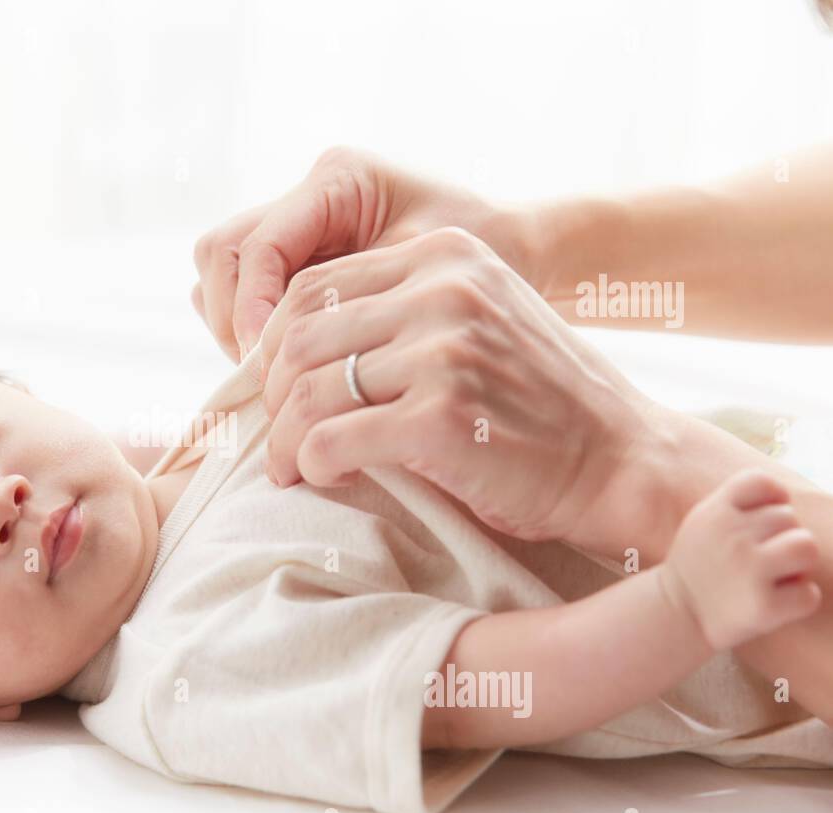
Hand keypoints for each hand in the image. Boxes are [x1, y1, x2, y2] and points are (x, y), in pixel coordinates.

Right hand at [190, 146, 534, 361]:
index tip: (268, 363)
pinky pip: (247, 293)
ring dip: (234, 327)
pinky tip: (283, 370)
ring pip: (221, 273)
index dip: (251, 309)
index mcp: (338, 179)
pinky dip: (251, 331)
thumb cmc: (490, 265)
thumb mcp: (422, 282)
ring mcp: (298, 226)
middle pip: (222, 252)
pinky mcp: (299, 259)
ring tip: (274, 377)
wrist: (522, 261)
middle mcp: (308, 195)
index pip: (256, 245)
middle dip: (232, 316)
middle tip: (264, 374)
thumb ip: (346, 304)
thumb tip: (271, 352)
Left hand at [258, 225, 651, 546]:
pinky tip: (323, 476)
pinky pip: (331, 440)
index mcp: (444, 255)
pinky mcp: (440, 418)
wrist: (621, 460)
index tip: (275, 387)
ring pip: (307, 391)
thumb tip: (288, 348)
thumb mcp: (476, 322)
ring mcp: (444, 352)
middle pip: (298, 336)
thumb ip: (400, 314)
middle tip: (277, 434)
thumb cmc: (536, 404)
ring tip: (291, 465)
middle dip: (272, 394)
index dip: (273, 343)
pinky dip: (311, 464)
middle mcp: (443, 291)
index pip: (313, 286)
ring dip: (284, 439)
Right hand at [658, 469, 822, 650]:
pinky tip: (775, 602)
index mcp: (714, 513)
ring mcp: (748, 571)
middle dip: (782, 537)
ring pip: (806, 547)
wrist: (675, 614)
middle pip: (789, 517)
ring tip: (776, 576)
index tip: (766, 519)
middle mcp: (731, 537)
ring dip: (798, 564)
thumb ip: (736, 506)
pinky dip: (799, 600)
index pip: (761, 482)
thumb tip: (784, 499)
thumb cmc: (698, 567)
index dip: (775, 497)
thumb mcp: (701, 524)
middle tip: (760, 560)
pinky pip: (809, 594)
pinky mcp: (763, 606)